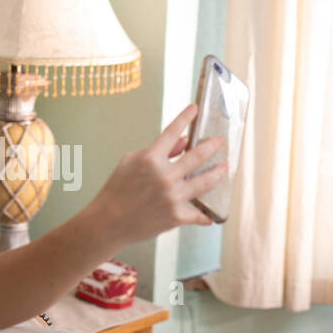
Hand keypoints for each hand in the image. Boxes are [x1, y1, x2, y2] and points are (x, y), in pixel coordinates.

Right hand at [85, 103, 226, 246]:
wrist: (108, 223)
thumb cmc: (116, 190)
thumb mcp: (130, 163)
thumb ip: (159, 152)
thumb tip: (184, 142)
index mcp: (150, 159)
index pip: (172, 132)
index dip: (185, 118)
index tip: (194, 109)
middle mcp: (164, 176)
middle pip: (197, 156)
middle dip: (211, 145)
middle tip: (219, 141)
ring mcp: (172, 196)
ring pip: (204, 182)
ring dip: (217, 173)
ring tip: (224, 167)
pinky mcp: (175, 216)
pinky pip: (197, 214)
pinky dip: (204, 216)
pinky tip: (211, 217)